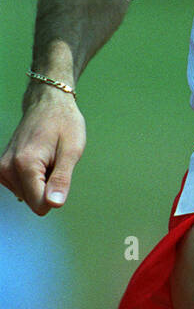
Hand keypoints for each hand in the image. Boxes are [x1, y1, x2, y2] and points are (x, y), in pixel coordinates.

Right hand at [0, 87, 85, 214]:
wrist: (47, 103)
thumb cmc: (64, 124)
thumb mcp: (72, 151)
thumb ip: (62, 180)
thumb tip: (54, 204)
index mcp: (25, 165)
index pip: (40, 205)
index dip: (56, 194)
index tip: (59, 170)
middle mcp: (7, 169)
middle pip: (34, 202)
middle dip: (48, 186)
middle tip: (53, 162)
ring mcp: (2, 170)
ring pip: (28, 197)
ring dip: (42, 182)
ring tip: (47, 158)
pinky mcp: (2, 170)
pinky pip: (23, 189)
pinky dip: (34, 179)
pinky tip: (39, 160)